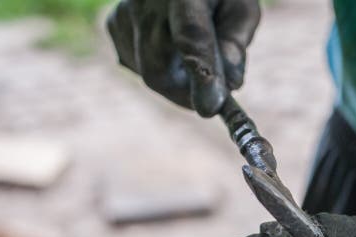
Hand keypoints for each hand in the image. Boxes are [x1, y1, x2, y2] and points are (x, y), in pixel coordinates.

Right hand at [107, 0, 260, 116]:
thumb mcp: (241, 8)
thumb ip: (236, 44)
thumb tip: (230, 85)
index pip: (191, 36)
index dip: (200, 74)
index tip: (210, 108)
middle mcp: (147, 1)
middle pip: (159, 69)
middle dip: (186, 95)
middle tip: (212, 100)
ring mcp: (125, 13)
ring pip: (148, 74)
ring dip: (176, 81)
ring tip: (194, 56)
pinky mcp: (114, 25)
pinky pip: (138, 68)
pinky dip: (161, 70)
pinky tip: (171, 48)